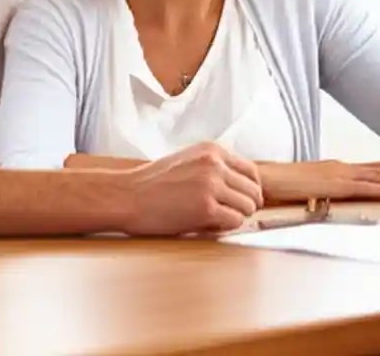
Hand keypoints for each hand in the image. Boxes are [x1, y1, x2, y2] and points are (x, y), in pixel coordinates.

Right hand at [123, 142, 263, 235]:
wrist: (126, 196)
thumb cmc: (151, 184)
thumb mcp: (187, 162)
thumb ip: (213, 168)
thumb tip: (240, 188)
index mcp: (212, 150)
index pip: (251, 171)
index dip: (250, 190)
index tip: (243, 201)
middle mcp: (215, 164)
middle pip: (253, 191)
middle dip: (245, 206)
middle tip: (229, 215)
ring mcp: (211, 185)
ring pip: (247, 207)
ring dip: (235, 217)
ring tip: (215, 220)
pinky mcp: (206, 208)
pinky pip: (234, 221)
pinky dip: (225, 227)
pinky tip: (208, 226)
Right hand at [258, 160, 379, 203]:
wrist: (265, 180)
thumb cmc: (282, 186)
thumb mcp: (309, 188)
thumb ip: (325, 191)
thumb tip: (335, 200)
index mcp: (336, 168)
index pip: (372, 166)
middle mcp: (341, 167)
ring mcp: (339, 174)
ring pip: (378, 175)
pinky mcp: (334, 185)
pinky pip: (365, 187)